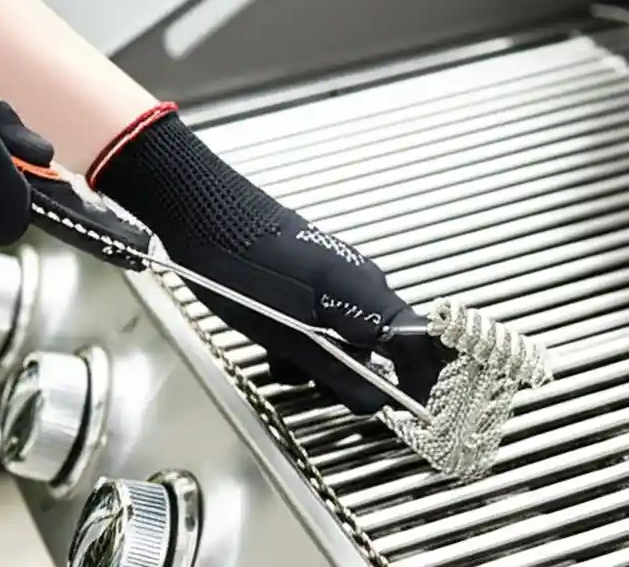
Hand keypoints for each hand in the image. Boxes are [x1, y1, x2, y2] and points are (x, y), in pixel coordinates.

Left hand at [90, 104, 446, 413]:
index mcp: (367, 296)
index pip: (422, 343)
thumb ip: (337, 372)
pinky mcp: (318, 275)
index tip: (409, 409)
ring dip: (320, 361)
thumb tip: (375, 401)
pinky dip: (306, 342)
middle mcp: (363, 284)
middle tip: (318, 386)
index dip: (420, 382)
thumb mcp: (289, 339)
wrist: (206, 219)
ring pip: (347, 337)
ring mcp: (340, 278)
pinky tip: (273, 344)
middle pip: (381, 346)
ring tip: (281, 361)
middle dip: (352, 376)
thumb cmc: (242, 273)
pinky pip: (327, 320)